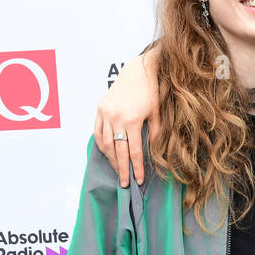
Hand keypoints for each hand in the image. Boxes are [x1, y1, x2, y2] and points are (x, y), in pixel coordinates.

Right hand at [93, 48, 160, 186]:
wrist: (138, 70)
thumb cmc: (151, 92)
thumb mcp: (157, 114)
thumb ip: (154, 135)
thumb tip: (152, 154)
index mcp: (132, 120)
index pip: (134, 152)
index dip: (136, 168)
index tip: (139, 181)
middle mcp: (116, 118)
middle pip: (118, 151)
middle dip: (122, 169)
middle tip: (124, 184)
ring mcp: (106, 113)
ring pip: (105, 143)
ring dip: (111, 159)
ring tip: (117, 170)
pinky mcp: (100, 109)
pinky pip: (98, 132)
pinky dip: (102, 144)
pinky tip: (108, 153)